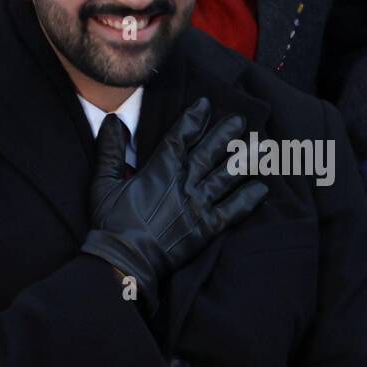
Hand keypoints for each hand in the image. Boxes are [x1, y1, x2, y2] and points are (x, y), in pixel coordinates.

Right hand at [80, 97, 266, 315]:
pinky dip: (248, 199)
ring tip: (261, 147)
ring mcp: (199, 205)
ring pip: (227, 175)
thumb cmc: (111, 224)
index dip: (194, 119)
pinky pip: (234, 210)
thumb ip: (110, 151)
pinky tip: (262, 189)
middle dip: (226, 134)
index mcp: (160, 169)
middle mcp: (184, 183)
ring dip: (245, 160)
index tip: (205, 104)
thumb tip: (113, 120)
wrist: (124, 263)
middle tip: (240, 120)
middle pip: (210, 151)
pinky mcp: (207, 228)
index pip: (181, 136)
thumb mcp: (103, 183)